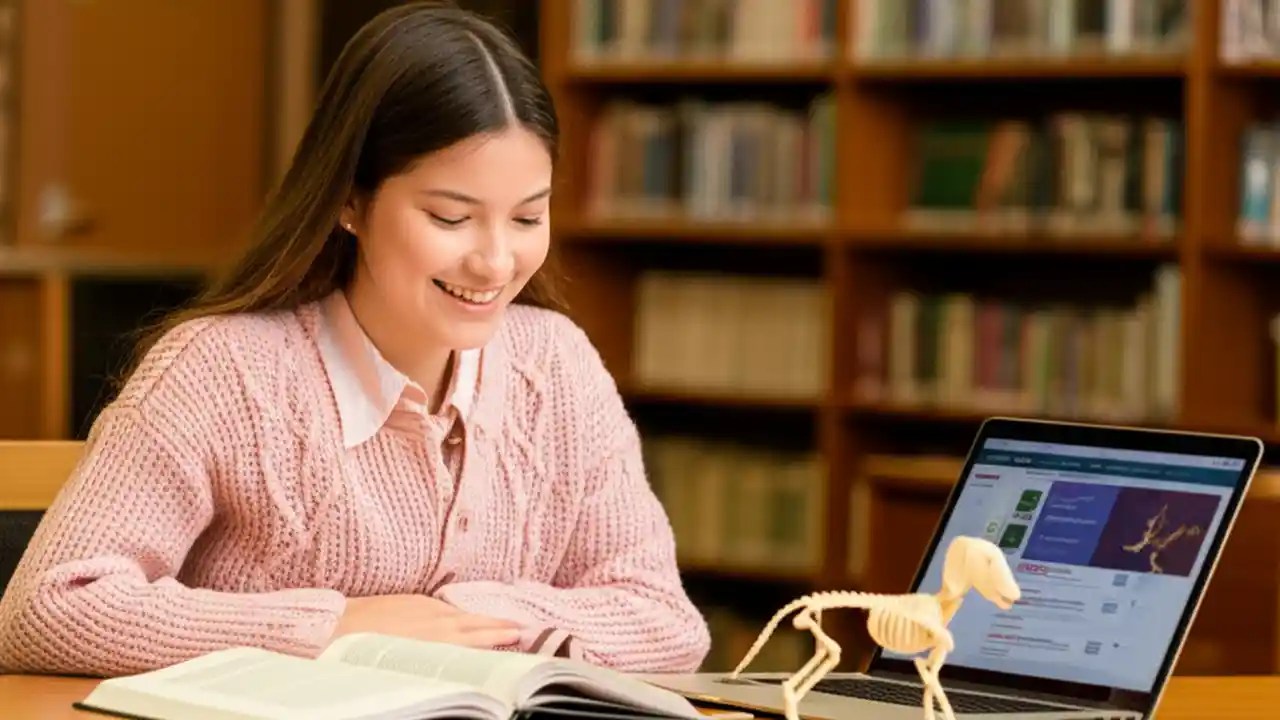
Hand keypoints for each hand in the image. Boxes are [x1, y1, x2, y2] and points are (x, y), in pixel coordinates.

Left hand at [334, 594, 522, 648]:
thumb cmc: (362, 653)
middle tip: (526, 629)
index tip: (521, 638)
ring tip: (505, 623)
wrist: (330, 625)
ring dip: (484, 619)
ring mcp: (423, 608)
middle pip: (475, 625)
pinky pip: (445, 607)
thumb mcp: (403, 664)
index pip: (476, 640)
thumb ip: (433, 663)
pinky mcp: (410, 601)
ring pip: (462, 615)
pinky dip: (461, 613)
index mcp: (436, 638)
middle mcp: (435, 620)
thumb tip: (452, 671)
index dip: (499, 640)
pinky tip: (464, 617)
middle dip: (500, 627)